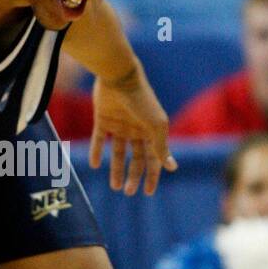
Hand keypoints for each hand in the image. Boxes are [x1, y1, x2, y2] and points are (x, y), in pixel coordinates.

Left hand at [90, 67, 176, 195]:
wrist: (118, 75)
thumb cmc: (141, 99)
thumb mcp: (155, 125)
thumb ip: (161, 146)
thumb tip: (172, 167)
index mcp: (151, 131)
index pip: (154, 159)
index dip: (152, 176)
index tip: (148, 192)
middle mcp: (136, 130)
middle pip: (136, 158)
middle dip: (133, 176)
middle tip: (127, 191)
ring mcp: (119, 125)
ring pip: (118, 152)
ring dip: (116, 169)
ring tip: (114, 185)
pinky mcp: (102, 119)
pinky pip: (99, 139)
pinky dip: (96, 152)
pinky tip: (95, 164)